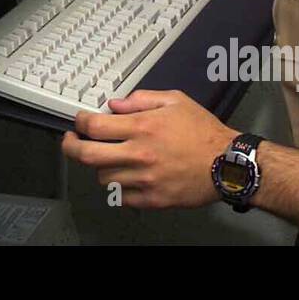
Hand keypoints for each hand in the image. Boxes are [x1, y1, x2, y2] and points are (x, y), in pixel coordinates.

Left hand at [60, 90, 236, 208]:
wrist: (228, 164)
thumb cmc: (203, 132)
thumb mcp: (174, 101)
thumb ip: (141, 100)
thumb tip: (115, 105)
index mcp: (142, 128)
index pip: (95, 126)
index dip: (80, 122)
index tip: (79, 122)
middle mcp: (139, 154)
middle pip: (87, 155)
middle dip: (71, 147)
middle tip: (71, 141)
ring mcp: (144, 180)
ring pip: (102, 177)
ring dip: (101, 166)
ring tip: (109, 159)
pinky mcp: (152, 199)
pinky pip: (121, 197)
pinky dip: (118, 187)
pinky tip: (125, 177)